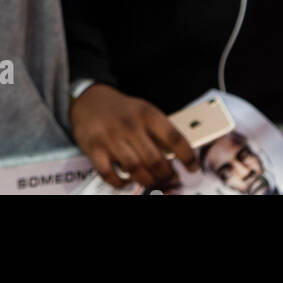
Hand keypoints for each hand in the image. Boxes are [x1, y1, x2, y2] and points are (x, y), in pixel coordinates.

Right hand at [69, 83, 196, 188]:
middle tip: (171, 178)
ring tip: (153, 181)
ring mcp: (110, 137)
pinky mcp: (94, 148)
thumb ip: (159, 132)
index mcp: (147, 114)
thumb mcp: (144, 111)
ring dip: (148, 181)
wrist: (89, 99)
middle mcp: (129, 125)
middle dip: (167, 175)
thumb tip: (179, 158)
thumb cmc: (122, 110)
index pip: (174, 138)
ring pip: (136, 170)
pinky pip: (110, 174)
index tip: (193, 167)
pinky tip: (127, 181)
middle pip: (155, 160)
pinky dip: (121, 183)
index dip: (188, 157)